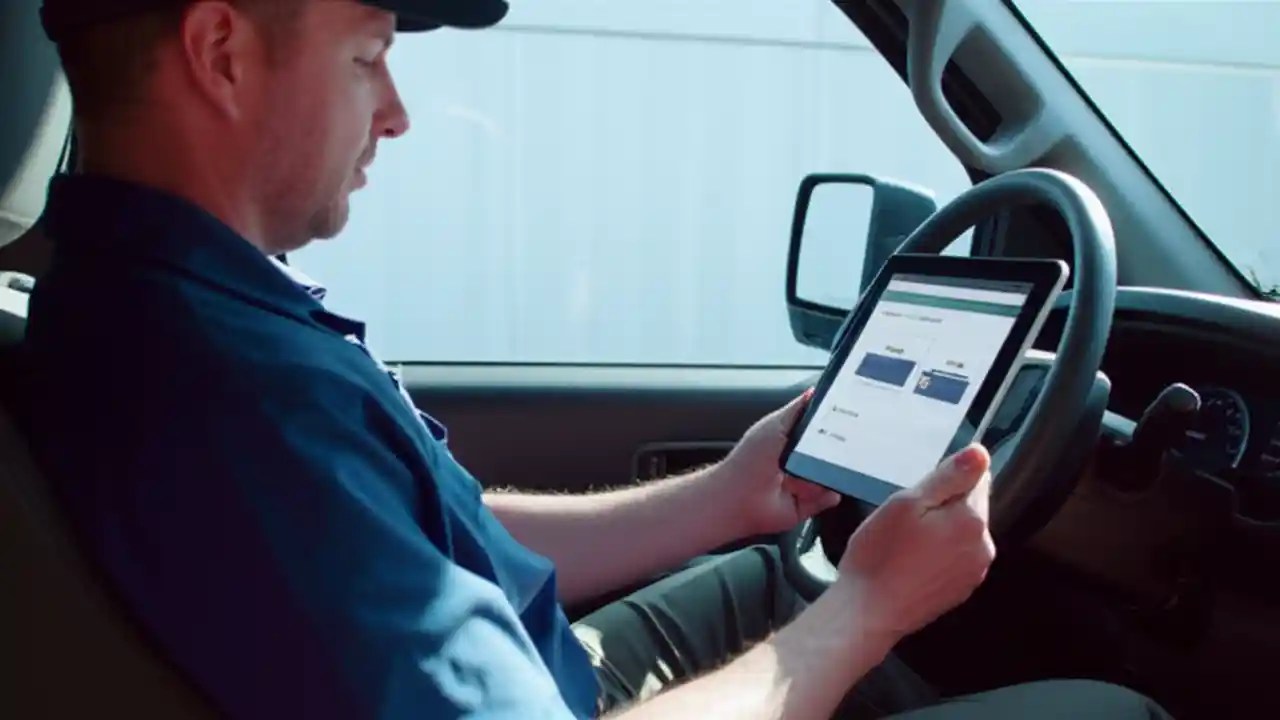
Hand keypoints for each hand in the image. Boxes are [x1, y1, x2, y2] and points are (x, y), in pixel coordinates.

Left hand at [710, 390, 841, 537]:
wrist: (740, 495)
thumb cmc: (751, 458)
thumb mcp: (775, 424)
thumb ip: (796, 410)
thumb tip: (814, 391)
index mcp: (793, 442)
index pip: (821, 432)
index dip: (836, 427)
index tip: (851, 422)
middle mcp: (801, 463)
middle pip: (832, 454)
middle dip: (840, 450)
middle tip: (847, 447)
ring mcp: (805, 485)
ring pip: (834, 476)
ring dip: (835, 473)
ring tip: (826, 469)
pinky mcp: (807, 505)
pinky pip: (829, 498)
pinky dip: (830, 494)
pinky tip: (826, 488)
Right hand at [837, 444, 994, 642]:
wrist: (867, 612)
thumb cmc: (880, 555)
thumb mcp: (906, 503)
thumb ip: (948, 477)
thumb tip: (980, 453)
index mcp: (972, 521)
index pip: (975, 479)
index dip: (944, 480)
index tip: (918, 495)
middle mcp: (983, 547)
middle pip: (970, 507)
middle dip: (942, 506)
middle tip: (905, 520)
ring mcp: (973, 572)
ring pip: (960, 533)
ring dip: (939, 530)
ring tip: (904, 543)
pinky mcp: (960, 590)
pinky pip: (953, 558)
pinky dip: (936, 554)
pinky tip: (909, 562)